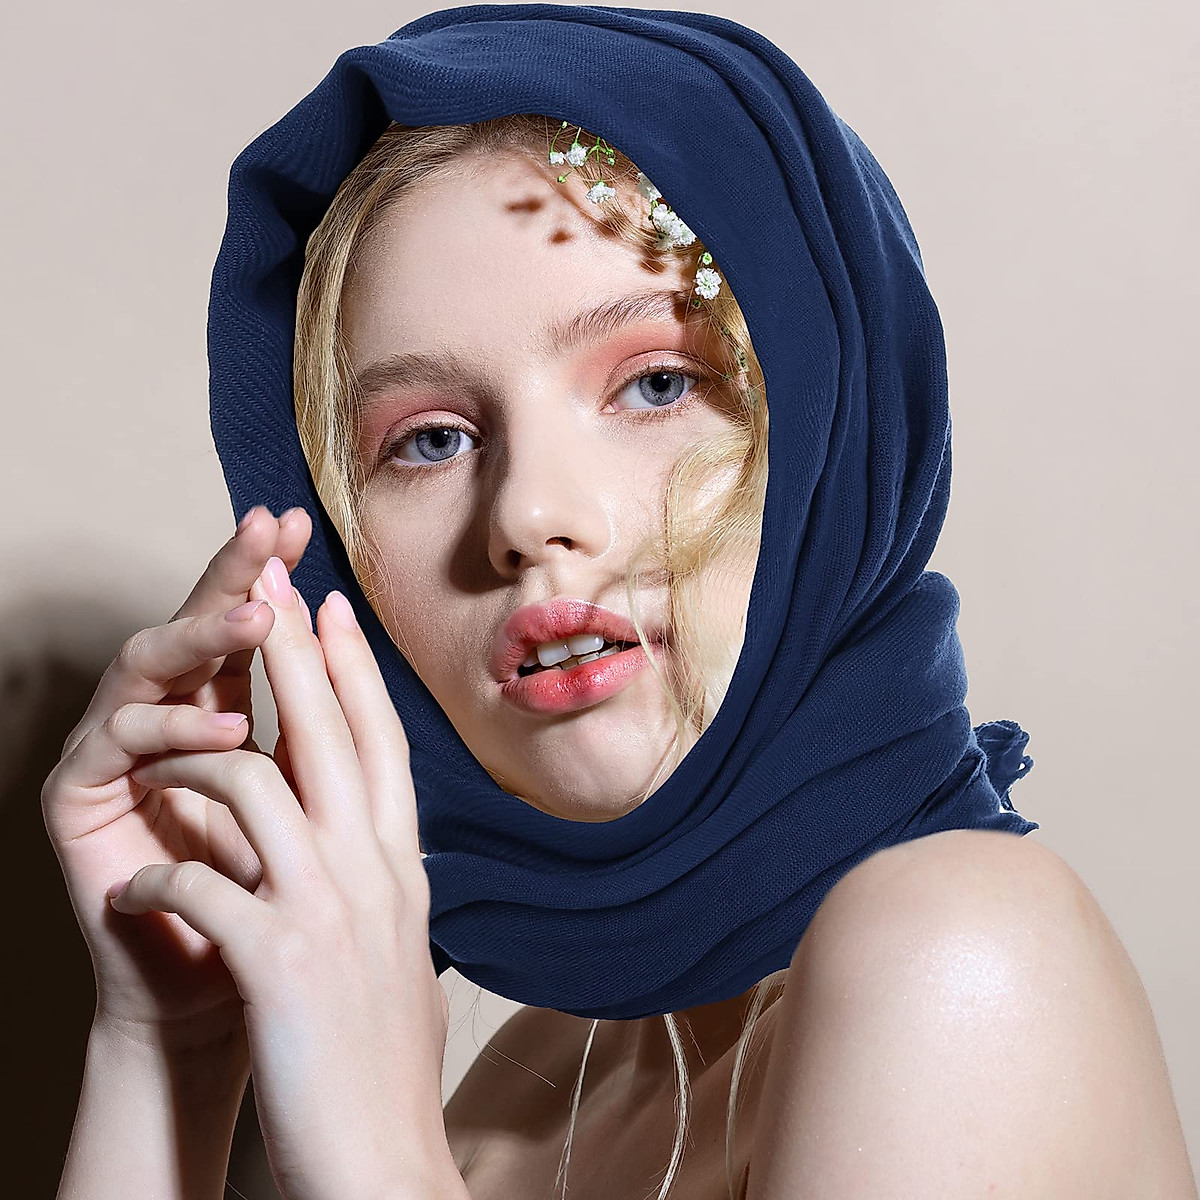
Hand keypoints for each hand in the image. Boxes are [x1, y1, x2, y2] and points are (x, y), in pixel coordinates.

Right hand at [41, 506, 312, 1046]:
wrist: (226, 995)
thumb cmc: (273, 895)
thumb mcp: (309, 795)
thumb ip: (316, 724)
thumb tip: (352, 638)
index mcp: (217, 710)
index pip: (241, 631)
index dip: (268, 577)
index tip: (303, 526)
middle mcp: (161, 720)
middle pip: (191, 627)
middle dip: (231, 575)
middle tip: (265, 530)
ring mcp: (116, 755)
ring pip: (147, 668)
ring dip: (204, 639)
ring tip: (260, 621)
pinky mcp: (77, 799)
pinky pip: (116, 743)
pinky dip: (173, 732)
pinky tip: (228, 730)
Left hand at [107, 556, 454, 1199]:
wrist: (383, 1163)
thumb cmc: (380, 1060)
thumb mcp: (395, 949)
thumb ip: (380, 882)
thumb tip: (367, 835)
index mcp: (401, 865)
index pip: (379, 742)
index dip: (350, 668)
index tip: (327, 609)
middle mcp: (374, 869)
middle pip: (328, 730)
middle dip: (287, 647)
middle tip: (260, 582)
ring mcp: (329, 909)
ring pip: (258, 782)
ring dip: (196, 765)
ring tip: (159, 770)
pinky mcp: (277, 959)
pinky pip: (201, 882)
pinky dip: (158, 881)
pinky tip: (137, 899)